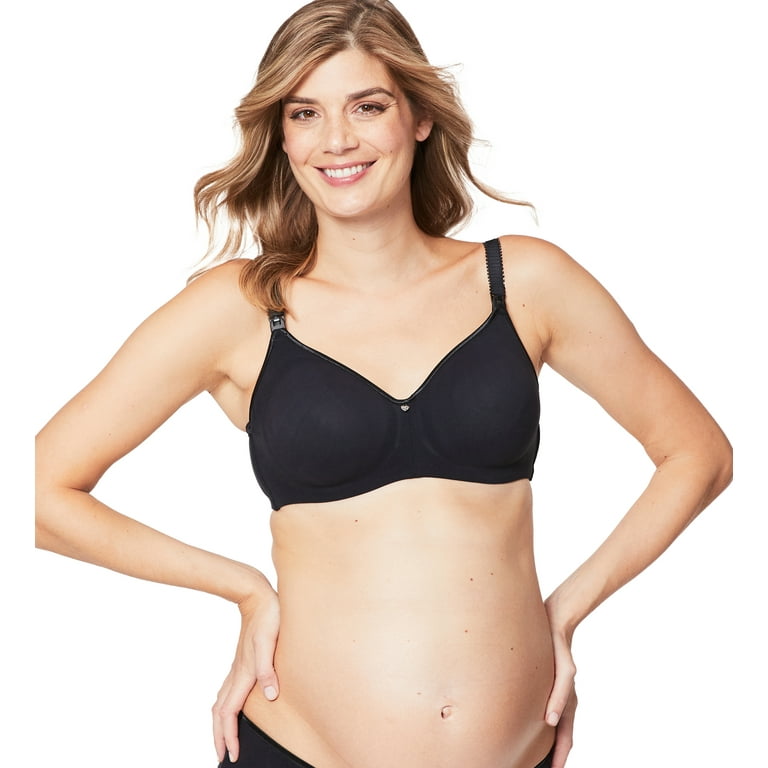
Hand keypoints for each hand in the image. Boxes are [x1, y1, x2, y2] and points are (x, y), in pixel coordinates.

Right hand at [212, 585, 280, 763]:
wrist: (256, 596)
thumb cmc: (267, 618)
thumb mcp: (270, 642)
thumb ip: (268, 669)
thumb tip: (270, 695)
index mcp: (244, 673)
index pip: (230, 713)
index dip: (230, 736)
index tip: (232, 755)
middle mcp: (237, 674)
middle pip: (220, 712)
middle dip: (220, 736)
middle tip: (222, 756)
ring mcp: (237, 668)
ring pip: (221, 703)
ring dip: (220, 724)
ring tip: (223, 739)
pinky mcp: (241, 662)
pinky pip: (227, 692)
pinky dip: (224, 708)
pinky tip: (230, 709)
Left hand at [543, 621, 576, 767]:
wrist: (555, 623)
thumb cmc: (561, 648)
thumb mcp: (564, 674)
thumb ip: (559, 697)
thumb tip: (550, 721)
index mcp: (568, 704)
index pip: (565, 740)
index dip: (559, 758)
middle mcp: (561, 703)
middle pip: (558, 737)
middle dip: (552, 754)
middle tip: (540, 767)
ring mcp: (553, 694)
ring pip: (550, 726)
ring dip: (544, 741)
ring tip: (533, 755)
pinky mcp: (543, 684)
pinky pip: (542, 710)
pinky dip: (538, 724)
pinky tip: (527, 725)